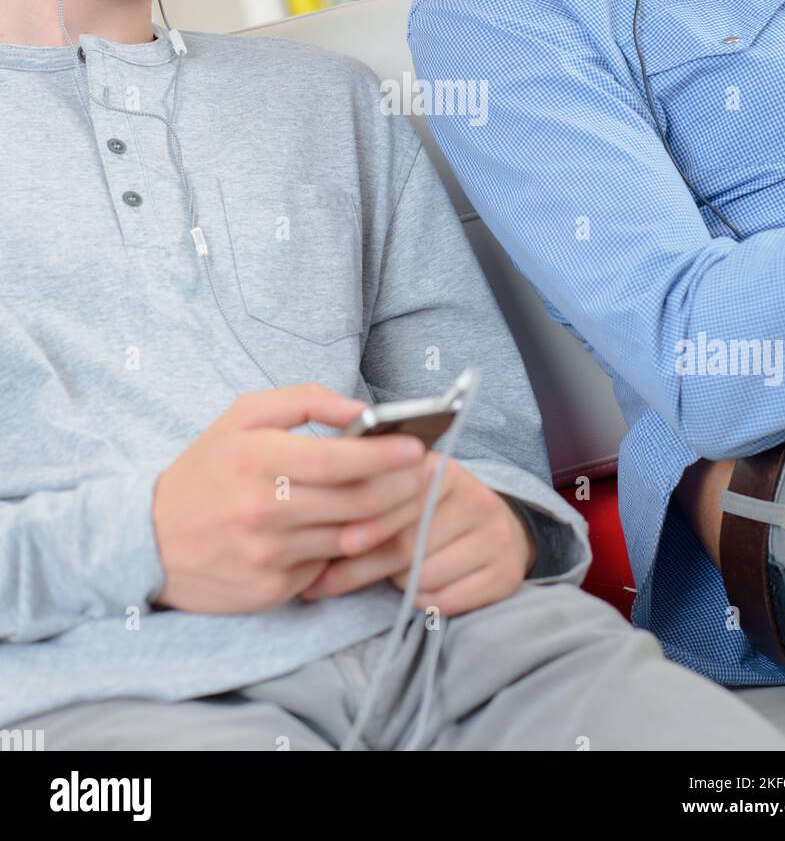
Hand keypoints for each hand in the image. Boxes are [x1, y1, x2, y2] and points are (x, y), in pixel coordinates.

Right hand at [149, 384, 430, 614]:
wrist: (147, 541)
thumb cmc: (206, 470)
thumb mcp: (243, 416)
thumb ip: (306, 401)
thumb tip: (362, 410)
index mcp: (257, 459)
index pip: (340, 460)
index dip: (386, 454)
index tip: (418, 446)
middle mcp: (262, 511)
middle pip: (356, 503)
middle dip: (403, 487)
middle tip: (429, 474)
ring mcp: (267, 556)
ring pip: (350, 539)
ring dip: (388, 520)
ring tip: (409, 500)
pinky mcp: (270, 591)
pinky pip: (327, 567)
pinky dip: (348, 549)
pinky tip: (362, 530)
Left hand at [298, 456, 535, 616]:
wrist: (494, 530)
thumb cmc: (430, 512)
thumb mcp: (403, 494)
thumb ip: (367, 499)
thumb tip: (314, 528)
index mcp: (442, 470)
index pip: (394, 501)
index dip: (361, 529)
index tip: (330, 549)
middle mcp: (474, 498)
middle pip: (406, 545)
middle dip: (364, 567)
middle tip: (326, 583)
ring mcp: (495, 536)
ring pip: (424, 575)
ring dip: (399, 583)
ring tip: (392, 575)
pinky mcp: (506, 572)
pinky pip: (447, 600)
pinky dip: (425, 601)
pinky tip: (418, 589)